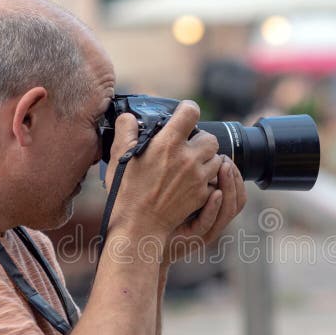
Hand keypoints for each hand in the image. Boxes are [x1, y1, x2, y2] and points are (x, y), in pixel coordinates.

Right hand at [104, 101, 222, 239]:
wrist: (139, 224)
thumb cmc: (126, 191)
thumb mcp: (119, 156)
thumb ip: (125, 130)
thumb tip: (129, 117)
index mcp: (168, 143)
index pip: (191, 111)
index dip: (188, 110)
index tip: (184, 115)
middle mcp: (188, 157)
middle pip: (210, 137)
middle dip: (201, 140)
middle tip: (188, 146)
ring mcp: (197, 177)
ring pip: (217, 159)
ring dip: (207, 160)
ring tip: (192, 165)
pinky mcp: (201, 194)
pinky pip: (213, 181)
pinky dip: (207, 180)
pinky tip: (193, 182)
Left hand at [164, 154, 246, 264]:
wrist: (141, 241)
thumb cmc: (156, 217)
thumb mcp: (177, 195)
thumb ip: (188, 180)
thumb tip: (195, 152)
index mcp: (213, 213)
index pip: (237, 193)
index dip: (236, 175)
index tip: (225, 157)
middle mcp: (213, 223)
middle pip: (238, 201)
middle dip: (235, 177)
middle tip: (225, 160)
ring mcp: (204, 232)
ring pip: (229, 211)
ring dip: (229, 188)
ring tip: (223, 168)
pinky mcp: (191, 238)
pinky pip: (208, 222)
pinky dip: (214, 207)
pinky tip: (214, 192)